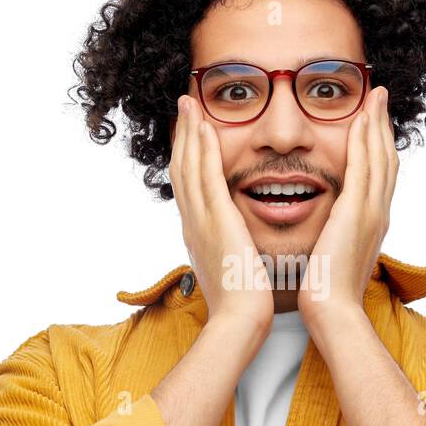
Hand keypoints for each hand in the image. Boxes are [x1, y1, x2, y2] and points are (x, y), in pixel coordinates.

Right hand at [169, 95, 273, 334]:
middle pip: (181, 169)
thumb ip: (232, 251)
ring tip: (189, 104)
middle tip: (184, 107)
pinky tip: (205, 127)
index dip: (187, 157)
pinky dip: (202, 151)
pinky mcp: (215, 221)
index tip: (191, 134)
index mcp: (198, 235)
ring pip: (188, 166)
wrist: (241, 321)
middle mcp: (193, 224)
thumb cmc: (244, 304)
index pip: (189, 187)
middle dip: (182, 136)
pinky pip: (205, 177)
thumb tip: (237, 247)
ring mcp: (200, 221)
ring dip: (188, 132)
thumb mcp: (233, 270)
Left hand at [298, 86, 397, 326]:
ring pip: (380, 156)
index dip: (378, 149)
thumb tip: (328, 237)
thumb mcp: (334, 259)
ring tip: (374, 97)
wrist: (333, 309)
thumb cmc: (327, 292)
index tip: (372, 127)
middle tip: (380, 100)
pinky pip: (364, 165)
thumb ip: (335, 241)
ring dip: (377, 124)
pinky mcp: (358, 210)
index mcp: (372, 224)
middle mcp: (379, 213)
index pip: (379, 177)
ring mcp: (372, 210)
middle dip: (383, 128)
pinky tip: (360, 118)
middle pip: (386, 160)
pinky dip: (365, 139)